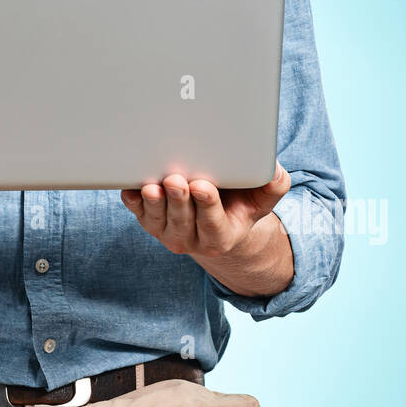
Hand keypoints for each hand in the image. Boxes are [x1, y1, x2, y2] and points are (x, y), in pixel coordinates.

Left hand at [120, 163, 290, 256]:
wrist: (218, 215)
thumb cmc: (242, 201)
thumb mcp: (264, 196)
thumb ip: (273, 184)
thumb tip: (272, 168)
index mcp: (222, 236)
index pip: (213, 222)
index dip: (207, 205)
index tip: (202, 186)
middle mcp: (193, 238)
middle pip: (182, 221)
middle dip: (178, 200)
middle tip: (175, 180)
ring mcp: (168, 231)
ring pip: (158, 219)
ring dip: (154, 203)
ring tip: (152, 186)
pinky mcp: (149, 221)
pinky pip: (138, 213)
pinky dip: (133, 202)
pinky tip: (132, 188)